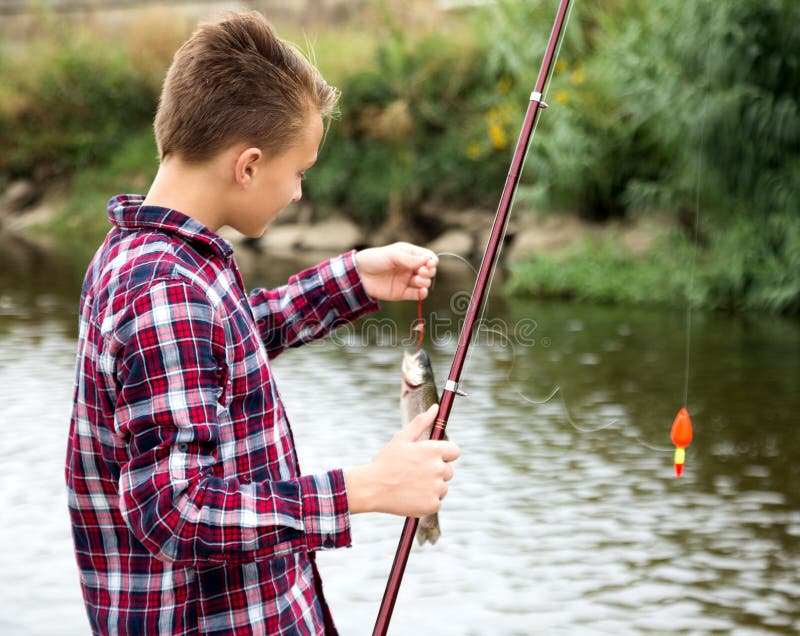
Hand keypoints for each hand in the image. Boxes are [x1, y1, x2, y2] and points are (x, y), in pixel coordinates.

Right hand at [345, 404, 459, 516]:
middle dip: (434, 471)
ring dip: (431, 487)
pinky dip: (426, 501)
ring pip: (442, 487)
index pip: (454, 451)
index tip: (431, 459)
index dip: (444, 455)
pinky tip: (411, 497)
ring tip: (410, 485)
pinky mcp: (432, 505)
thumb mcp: (401, 439)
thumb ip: (421, 422)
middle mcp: (438, 469)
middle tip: (413, 473)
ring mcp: (436, 488)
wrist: (371, 488)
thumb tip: (435, 408)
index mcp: (433, 450)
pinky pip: (436, 502)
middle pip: (448, 471)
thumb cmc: (385, 462)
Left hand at [355, 242, 438, 300]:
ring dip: (425, 282)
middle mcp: (409, 267)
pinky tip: (422, 291)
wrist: (358, 276)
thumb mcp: (392, 255)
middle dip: (429, 271)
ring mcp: (406, 280)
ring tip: (416, 280)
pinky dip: (422, 294)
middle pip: (429, 270)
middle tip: (421, 272)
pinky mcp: (402, 293)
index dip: (432, 261)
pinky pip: (417, 295)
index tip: (430, 264)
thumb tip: (428, 260)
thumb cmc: (373, 260)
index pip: (427, 257)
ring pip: (424, 282)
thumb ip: (410, 259)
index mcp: (408, 254)